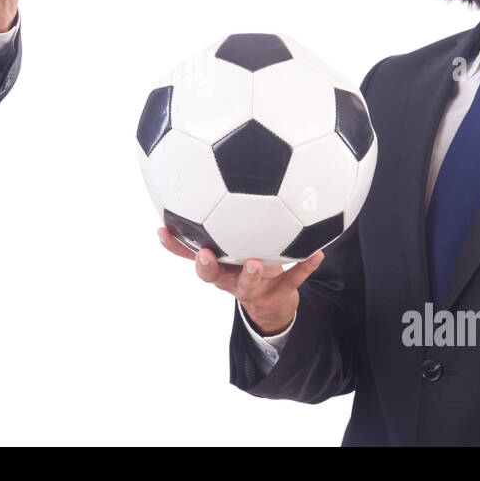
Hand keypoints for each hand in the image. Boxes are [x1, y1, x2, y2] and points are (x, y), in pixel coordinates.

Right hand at [156, 226, 322, 334]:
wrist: (271, 301)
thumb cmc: (246, 260)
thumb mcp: (229, 243)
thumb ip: (217, 217)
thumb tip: (201, 179)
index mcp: (216, 262)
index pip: (188, 254)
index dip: (173, 244)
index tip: (162, 230)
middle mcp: (229, 277)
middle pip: (211, 275)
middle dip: (206, 266)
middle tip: (205, 253)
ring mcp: (253, 288)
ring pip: (248, 283)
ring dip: (251, 273)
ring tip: (256, 262)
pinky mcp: (277, 294)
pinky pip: (292, 280)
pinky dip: (304, 268)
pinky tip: (317, 254)